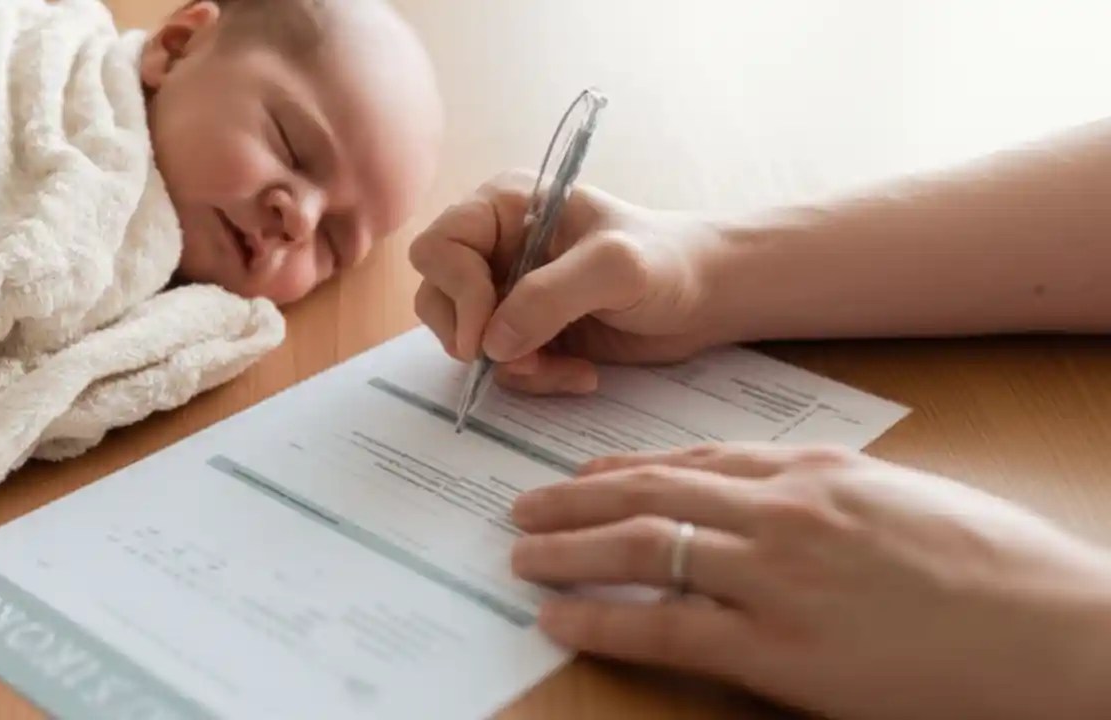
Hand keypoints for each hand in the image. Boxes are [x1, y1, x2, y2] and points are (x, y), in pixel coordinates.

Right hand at [409, 170, 729, 394]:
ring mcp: (507, 292)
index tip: (488, 334)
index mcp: (505, 207)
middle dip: (476, 338)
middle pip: (437, 297)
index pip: (439, 247)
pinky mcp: (526, 332)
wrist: (707, 297)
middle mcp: (495, 246)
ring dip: (512, 366)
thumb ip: (549, 297)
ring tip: (564, 368)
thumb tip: (491, 343)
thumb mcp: (614, 268)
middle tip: (521, 359)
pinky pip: (501, 366)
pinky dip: (535, 379)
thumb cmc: (668, 262)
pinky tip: (580, 372)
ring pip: (466, 341)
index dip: (455, 293)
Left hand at [510, 444, 1110, 719]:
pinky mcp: (779, 646)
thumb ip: (822, 492)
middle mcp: (783, 509)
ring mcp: (776, 574)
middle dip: (575, 498)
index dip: (624, 468)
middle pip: (651, 491)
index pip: (693, 458)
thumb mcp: (899, 499)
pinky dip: (602, 615)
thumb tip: (762, 494)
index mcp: (815, 470)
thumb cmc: (994, 566)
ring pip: (642, 544)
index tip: (582, 476)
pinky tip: (560, 615)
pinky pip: (664, 622)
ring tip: (523, 554)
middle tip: (524, 507)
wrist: (1055, 630)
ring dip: (569, 548)